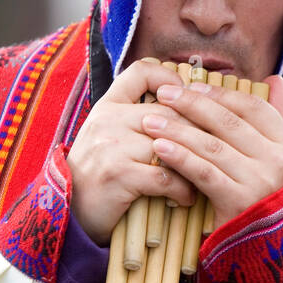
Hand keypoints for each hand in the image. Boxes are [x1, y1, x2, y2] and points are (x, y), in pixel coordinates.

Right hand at [64, 60, 198, 244]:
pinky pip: (164, 177)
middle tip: (216, 150)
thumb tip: (179, 111)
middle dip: (197, 133)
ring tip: (205, 177)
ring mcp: (112, 146)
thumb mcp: (107, 137)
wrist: (66, 210)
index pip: (140, 72)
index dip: (168, 79)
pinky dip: (181, 190)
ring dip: (193, 164)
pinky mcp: (118, 175)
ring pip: (170, 144)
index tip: (186, 99)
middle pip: (168, 112)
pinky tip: (187, 198)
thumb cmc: (97, 176)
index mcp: (107, 106)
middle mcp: (108, 120)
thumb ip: (133, 121)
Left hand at [140, 75, 282, 230]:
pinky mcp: (238, 202)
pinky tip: (160, 148)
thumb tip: (273, 77)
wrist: (272, 249)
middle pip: (228, 122)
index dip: (219, 94)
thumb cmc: (268, 199)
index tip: (191, 85)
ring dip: (178, 130)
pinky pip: (204, 173)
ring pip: (212, 146)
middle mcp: (277, 160)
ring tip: (151, 120)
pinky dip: (180, 158)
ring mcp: (259, 181)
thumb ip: (274, 118)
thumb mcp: (278, 158)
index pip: (251, 107)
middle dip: (192, 105)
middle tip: (163, 94)